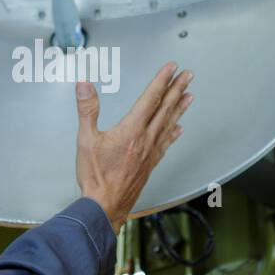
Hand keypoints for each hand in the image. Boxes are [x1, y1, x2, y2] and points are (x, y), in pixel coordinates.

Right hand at [75, 62, 193, 233]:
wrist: (106, 206)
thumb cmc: (96, 177)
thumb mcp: (85, 140)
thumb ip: (87, 110)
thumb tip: (84, 86)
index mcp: (131, 130)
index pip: (150, 98)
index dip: (162, 80)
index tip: (171, 68)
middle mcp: (146, 139)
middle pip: (165, 108)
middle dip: (177, 89)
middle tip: (188, 75)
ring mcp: (151, 152)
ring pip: (169, 124)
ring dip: (180, 107)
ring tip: (190, 95)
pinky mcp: (151, 163)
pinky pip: (166, 143)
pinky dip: (174, 132)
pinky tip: (179, 129)